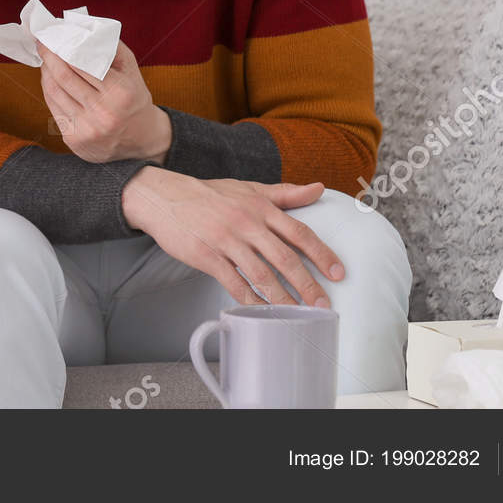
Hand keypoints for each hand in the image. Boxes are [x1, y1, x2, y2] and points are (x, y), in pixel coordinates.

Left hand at [38, 41, 170, 162]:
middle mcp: (103, 111)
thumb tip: (80, 28)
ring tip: (45, 60)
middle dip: (49, 57)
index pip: (83, 64)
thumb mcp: (130, 69)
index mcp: (120, 91)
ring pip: (54, 92)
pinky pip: (53, 107)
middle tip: (42, 44)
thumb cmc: (132, 97)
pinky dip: (48, 90)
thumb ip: (108, 46)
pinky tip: (49, 79)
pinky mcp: (74, 139)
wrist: (139, 138)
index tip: (52, 36)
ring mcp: (87, 128)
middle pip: (64, 77)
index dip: (63, 48)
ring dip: (45, 72)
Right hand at [120, 167, 343, 307]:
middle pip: (284, 258)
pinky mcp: (206, 256)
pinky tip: (261, 311)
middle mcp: (246, 222)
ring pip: (261, 274)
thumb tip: (319, 188)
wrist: (164, 197)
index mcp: (260, 206)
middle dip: (307, 284)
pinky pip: (233, 282)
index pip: (299, 232)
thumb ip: (285, 193)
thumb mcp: (249, 188)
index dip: (321, 254)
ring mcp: (226, 240)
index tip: (338, 273)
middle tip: (323, 305)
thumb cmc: (210, 194)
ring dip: (282, 298)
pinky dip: (249, 299)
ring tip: (297, 314)